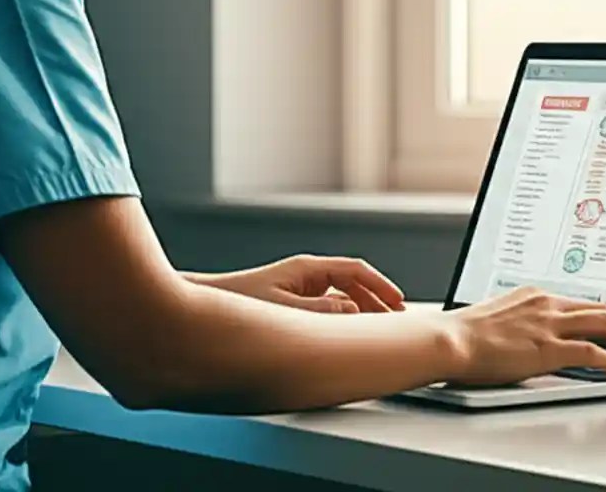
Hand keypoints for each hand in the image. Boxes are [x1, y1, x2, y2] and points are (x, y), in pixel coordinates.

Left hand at [189, 254, 406, 313]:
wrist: (206, 303)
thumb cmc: (237, 303)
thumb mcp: (283, 311)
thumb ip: (321, 312)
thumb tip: (353, 313)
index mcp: (307, 270)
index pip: (355, 271)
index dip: (380, 285)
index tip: (399, 302)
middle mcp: (307, 277)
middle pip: (353, 285)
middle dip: (377, 301)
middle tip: (398, 321)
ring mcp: (301, 290)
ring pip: (343, 297)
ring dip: (363, 311)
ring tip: (380, 330)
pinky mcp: (294, 304)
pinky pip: (329, 309)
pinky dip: (345, 320)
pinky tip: (350, 335)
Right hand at [443, 286, 605, 384]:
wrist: (451, 341)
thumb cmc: (464, 334)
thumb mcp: (499, 317)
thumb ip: (521, 322)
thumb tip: (527, 336)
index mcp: (535, 295)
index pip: (580, 301)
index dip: (603, 313)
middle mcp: (547, 304)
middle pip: (601, 308)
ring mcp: (550, 325)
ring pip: (605, 323)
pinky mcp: (549, 348)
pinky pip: (592, 351)